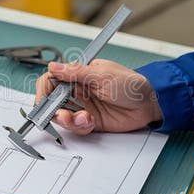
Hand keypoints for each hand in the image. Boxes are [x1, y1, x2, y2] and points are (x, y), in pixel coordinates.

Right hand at [36, 59, 161, 134]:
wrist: (150, 104)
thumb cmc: (131, 84)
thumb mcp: (102, 74)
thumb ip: (75, 73)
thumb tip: (53, 66)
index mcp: (78, 75)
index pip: (52, 81)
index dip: (44, 91)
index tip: (43, 101)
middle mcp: (78, 91)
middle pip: (52, 101)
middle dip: (52, 110)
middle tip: (60, 115)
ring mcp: (83, 107)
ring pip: (62, 116)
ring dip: (67, 120)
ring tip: (82, 118)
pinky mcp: (90, 121)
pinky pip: (76, 127)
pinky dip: (79, 127)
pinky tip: (90, 122)